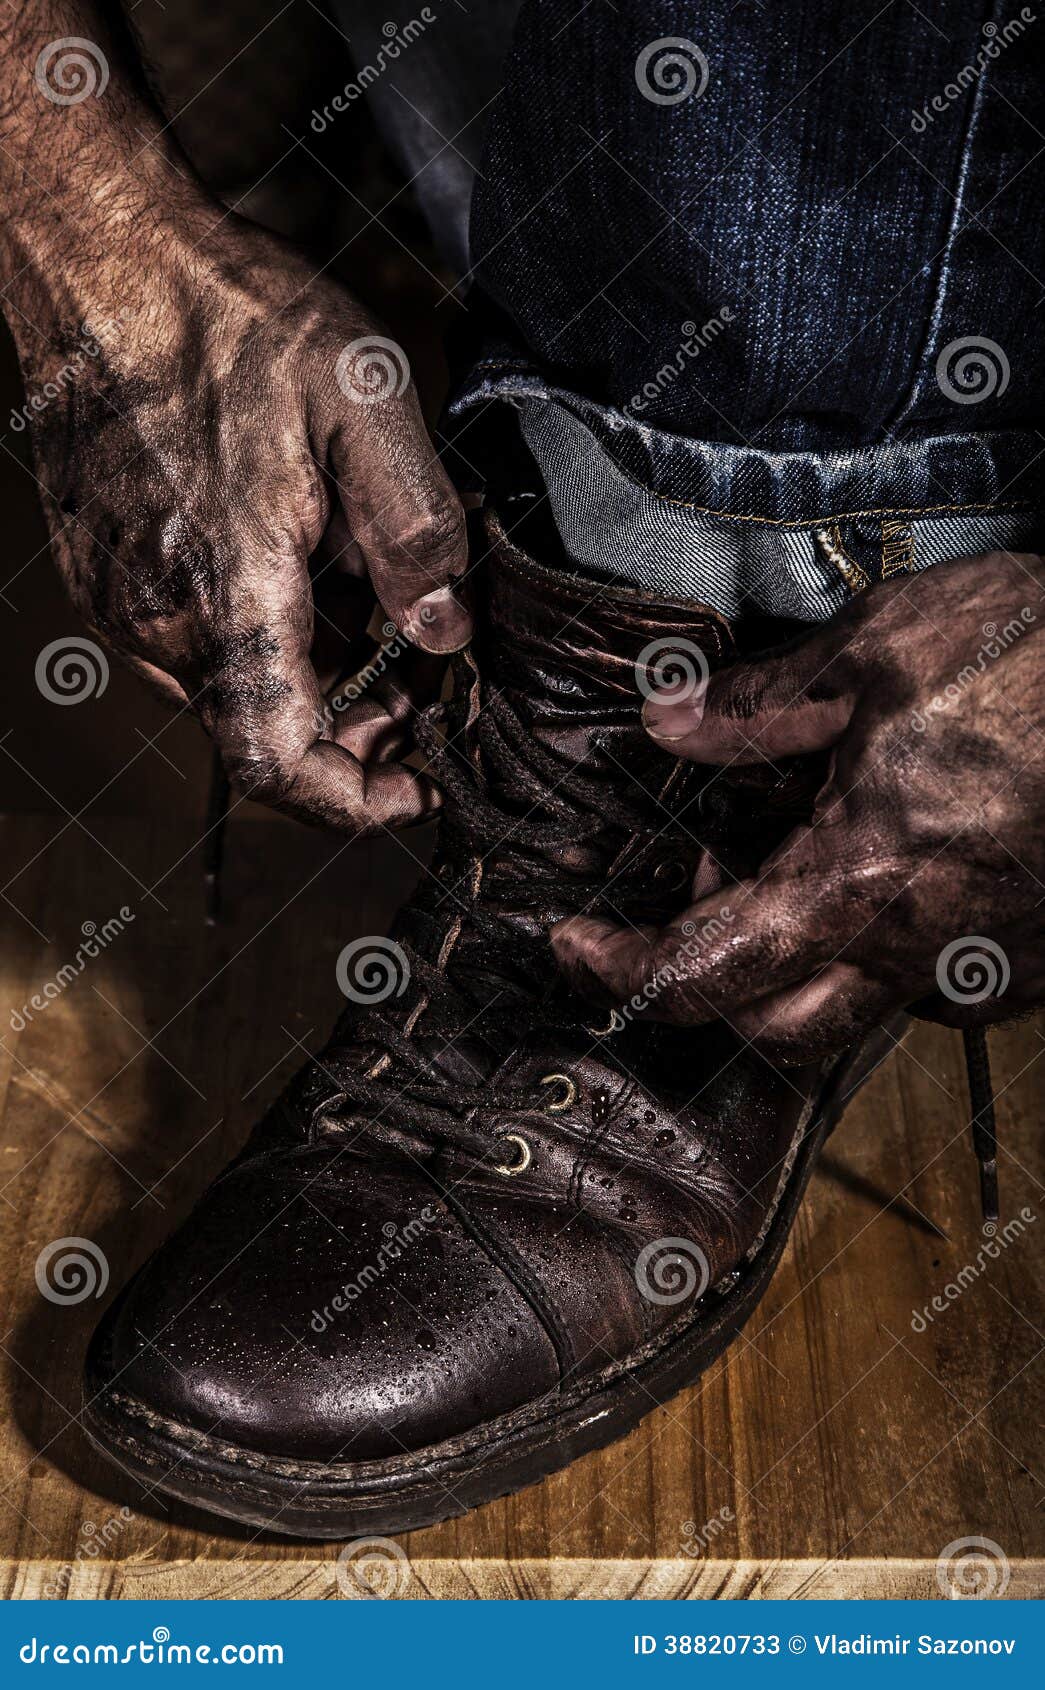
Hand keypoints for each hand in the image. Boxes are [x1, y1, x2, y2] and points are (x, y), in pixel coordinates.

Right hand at [14, 209, 470, 830]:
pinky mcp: (106, 572)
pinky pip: (193, 644)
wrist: (101, 254)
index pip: (278, 764)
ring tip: (373, 609)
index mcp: (225, 590)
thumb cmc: (225, 314)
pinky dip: (264, 642)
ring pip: (230, 693)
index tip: (417, 788)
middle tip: (421, 684)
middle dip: (354, 735)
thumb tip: (444, 630)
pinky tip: (307, 569)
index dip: (356, 803)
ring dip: (313, 684)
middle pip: (262, 738)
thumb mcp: (366, 403)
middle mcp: (156, 615)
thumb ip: (417, 532)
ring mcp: (120, 598)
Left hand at [553, 552, 1044, 1062]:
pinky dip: (881, 936)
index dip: (623, 968)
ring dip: (800, 952)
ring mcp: (987, 969)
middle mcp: (921, 949)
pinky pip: (931, 981)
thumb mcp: (879, 651)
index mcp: (860, 877)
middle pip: (774, 1028)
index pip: (703, 966)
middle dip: (713, 979)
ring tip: (809, 840)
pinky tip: (897, 853)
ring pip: (856, 1007)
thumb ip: (757, 707)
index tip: (579, 946)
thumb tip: (667, 726)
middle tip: (703, 883)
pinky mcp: (1035, 963)